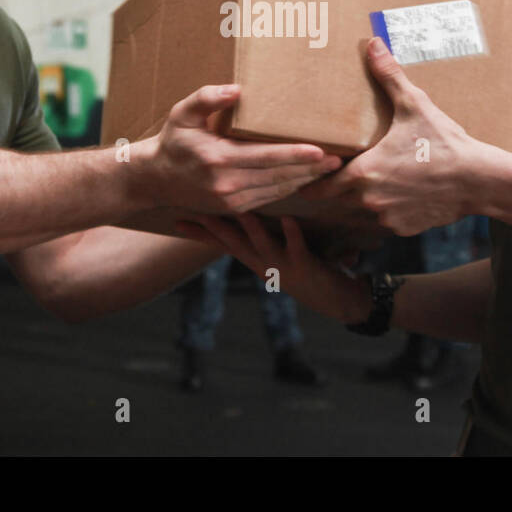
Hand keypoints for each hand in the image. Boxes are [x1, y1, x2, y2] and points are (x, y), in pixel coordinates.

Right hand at [140, 84, 341, 212]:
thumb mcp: (183, 113)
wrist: (155, 179)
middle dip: (311, 169)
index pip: (267, 158)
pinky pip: (269, 198)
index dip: (296, 155)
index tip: (321, 150)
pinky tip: (306, 179)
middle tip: (339, 159)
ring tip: (330, 169)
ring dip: (305, 181)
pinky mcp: (235, 208)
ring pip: (278, 190)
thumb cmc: (173, 140)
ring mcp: (232, 201)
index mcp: (219, 159)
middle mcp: (227, 184)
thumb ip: (208, 98)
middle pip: (279, 177)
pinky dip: (290, 189)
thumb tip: (236, 90)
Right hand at [177, 213, 371, 324]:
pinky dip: (293, 233)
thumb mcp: (277, 256)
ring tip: (240, 210)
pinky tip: (290, 219)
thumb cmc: (306, 271)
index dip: (199, 233)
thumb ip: (262, 237)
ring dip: (251, 228)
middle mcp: (264, 264)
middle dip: (214, 227)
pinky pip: (297, 247)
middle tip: (195, 210)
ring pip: (262, 244)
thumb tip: (245, 213)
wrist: (336, 301)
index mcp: (255, 260)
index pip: (221, 243)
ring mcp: (283, 266)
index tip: (175, 220)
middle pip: (234, 243)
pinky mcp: (305, 266)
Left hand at [301, 38, 489, 234]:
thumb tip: (373, 44)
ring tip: (378, 181)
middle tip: (343, 173)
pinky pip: (389, 220)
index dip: (314, 182)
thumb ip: (389, 76)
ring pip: (365, 211)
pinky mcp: (406, 228)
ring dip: (367, 199)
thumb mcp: (414, 105)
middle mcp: (369, 200)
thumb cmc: (443, 143)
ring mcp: (387, 217)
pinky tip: (404, 193)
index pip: (322, 186)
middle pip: (341, 199)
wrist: (478, 180)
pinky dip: (392, 209)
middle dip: (341, 188)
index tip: (307, 179)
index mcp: (363, 173)